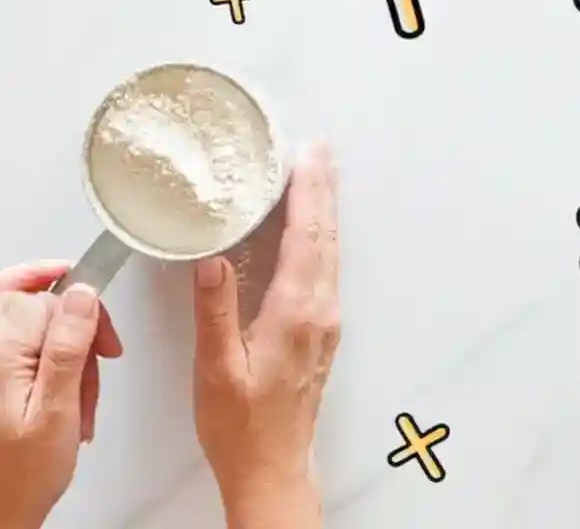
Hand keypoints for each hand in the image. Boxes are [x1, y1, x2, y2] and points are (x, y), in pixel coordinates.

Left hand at [0, 262, 122, 528]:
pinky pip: (23, 344)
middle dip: (75, 326)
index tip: (108, 341)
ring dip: (66, 352)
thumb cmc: (22, 475)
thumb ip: (67, 348)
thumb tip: (82, 296)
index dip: (82, 311)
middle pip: (35, 305)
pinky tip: (65, 390)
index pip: (44, 299)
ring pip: (32, 326)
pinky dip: (51, 360)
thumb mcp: (56, 411)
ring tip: (80, 395)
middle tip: (103, 356)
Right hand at [192, 142, 339, 528]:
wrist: (273, 466)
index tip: (307, 157)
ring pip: (330, 253)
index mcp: (297, 314)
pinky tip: (311, 232)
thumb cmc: (242, 425)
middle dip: (323, 190)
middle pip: (326, 238)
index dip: (308, 194)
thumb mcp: (217, 368)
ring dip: (325, 212)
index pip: (306, 239)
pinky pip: (326, 271)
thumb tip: (213, 260)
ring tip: (319, 176)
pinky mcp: (322, 332)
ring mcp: (326, 322)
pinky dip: (320, 240)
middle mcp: (320, 312)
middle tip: (319, 150)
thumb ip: (215, 311)